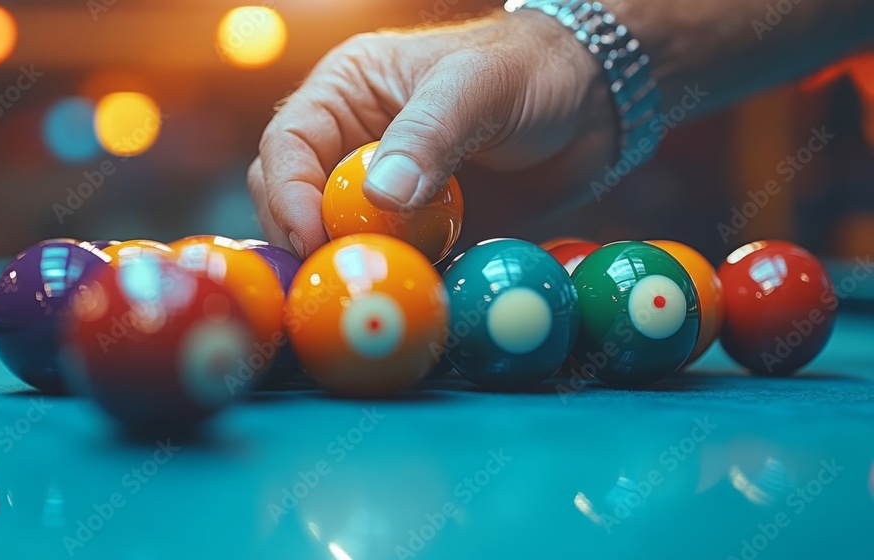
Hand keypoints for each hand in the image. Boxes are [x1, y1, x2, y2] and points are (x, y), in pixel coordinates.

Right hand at [248, 9, 614, 257]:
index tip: (314, 235)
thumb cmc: (530, 71)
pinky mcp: (418, 232)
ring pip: (338, 239)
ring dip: (350, 265)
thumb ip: (428, 136)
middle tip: (339, 272)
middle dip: (309, 237)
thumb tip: (380, 197)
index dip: (289, 192)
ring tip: (374, 289)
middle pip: (297, 199)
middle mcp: (352, 145)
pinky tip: (411, 295)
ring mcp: (383, 194)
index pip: (288, 144)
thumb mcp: (475, 87)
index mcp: (346, 94)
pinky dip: (394, 281)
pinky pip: (390, 264)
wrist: (593, 106)